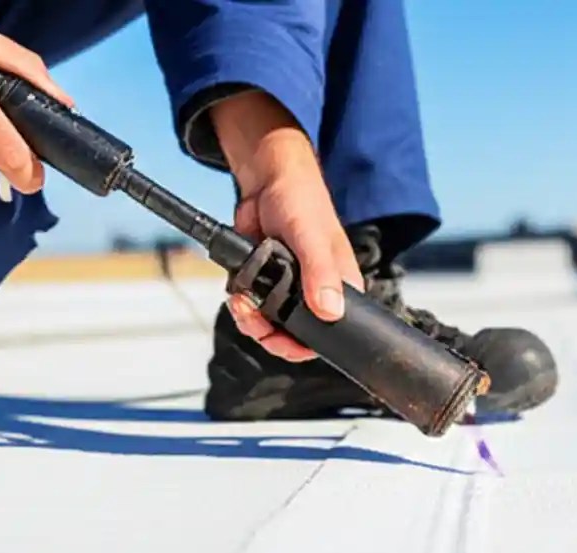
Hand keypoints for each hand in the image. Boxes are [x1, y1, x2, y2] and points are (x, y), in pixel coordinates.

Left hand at [212, 91, 363, 362]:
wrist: (266, 181)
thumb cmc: (300, 200)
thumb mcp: (312, 237)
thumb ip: (321, 273)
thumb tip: (329, 311)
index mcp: (340, 288)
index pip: (330, 334)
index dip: (306, 346)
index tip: (284, 342)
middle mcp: (315, 292)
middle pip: (294, 336)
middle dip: (270, 335)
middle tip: (256, 320)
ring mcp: (288, 290)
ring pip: (268, 324)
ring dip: (250, 320)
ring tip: (241, 302)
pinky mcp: (263, 282)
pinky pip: (250, 307)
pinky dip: (240, 303)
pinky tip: (236, 292)